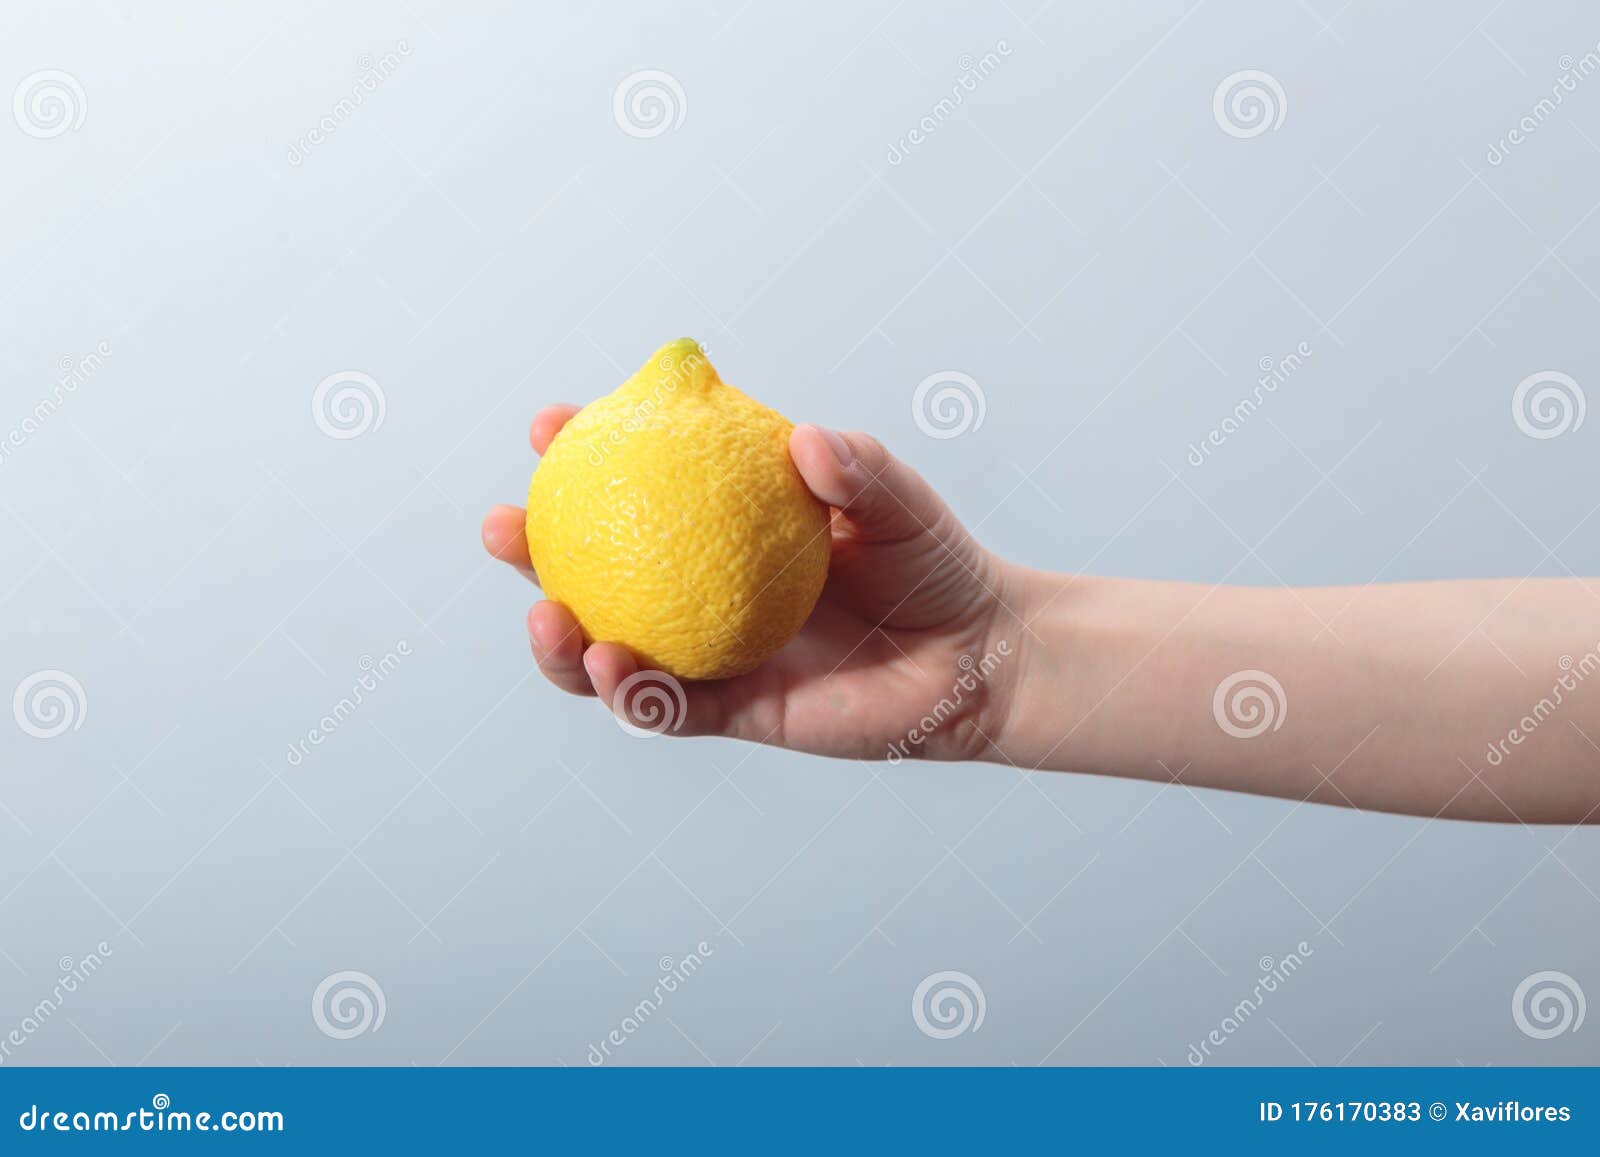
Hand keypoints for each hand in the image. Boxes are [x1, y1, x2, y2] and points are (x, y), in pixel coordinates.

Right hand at [481, 406, 1021, 760]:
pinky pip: (670, 708)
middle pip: (595, 572)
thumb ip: (856, 470)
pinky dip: (633, 692)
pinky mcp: (737, 712)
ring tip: (548, 617)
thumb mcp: (896, 503)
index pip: (638, 488)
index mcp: (724, 529)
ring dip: (563, 643)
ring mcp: (714, 653)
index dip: (584, 458)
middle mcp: (703, 591)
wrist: (977, 654)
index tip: (549, 427)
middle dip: (533, 553)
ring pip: (611, 653)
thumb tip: (806, 440)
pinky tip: (614, 668)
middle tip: (502, 527)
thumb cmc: (932, 564)